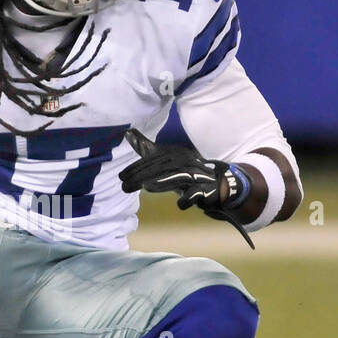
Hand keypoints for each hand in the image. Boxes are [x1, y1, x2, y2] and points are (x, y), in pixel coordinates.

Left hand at [119, 129, 254, 247]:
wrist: (216, 183)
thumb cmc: (184, 171)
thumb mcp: (165, 159)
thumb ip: (146, 148)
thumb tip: (127, 133)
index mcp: (174, 154)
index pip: (152, 160)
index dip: (136, 168)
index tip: (120, 177)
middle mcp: (184, 161)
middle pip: (161, 168)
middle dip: (142, 177)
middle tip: (124, 186)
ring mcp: (196, 175)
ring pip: (178, 178)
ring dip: (163, 182)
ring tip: (146, 187)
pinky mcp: (205, 190)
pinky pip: (195, 194)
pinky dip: (189, 199)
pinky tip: (180, 204)